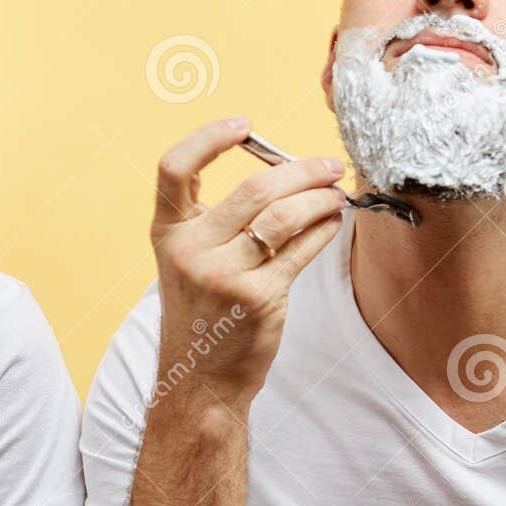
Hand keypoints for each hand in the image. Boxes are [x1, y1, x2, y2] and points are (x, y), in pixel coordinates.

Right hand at [150, 117, 345, 408]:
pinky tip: (333, 220)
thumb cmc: (202, 314)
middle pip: (252, 189)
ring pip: (283, 215)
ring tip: (336, 191)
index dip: (208, 138)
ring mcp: (223, 275)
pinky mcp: (259, 297)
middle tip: (327, 165)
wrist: (201, 379)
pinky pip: (301, 249)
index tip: (244, 126)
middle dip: (300, 170)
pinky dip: (324, 228)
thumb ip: (217, 219)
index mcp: (168, 234)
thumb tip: (281, 172)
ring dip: (319, 196)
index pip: (174, 169)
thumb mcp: (188, 262)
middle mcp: (190, 251)